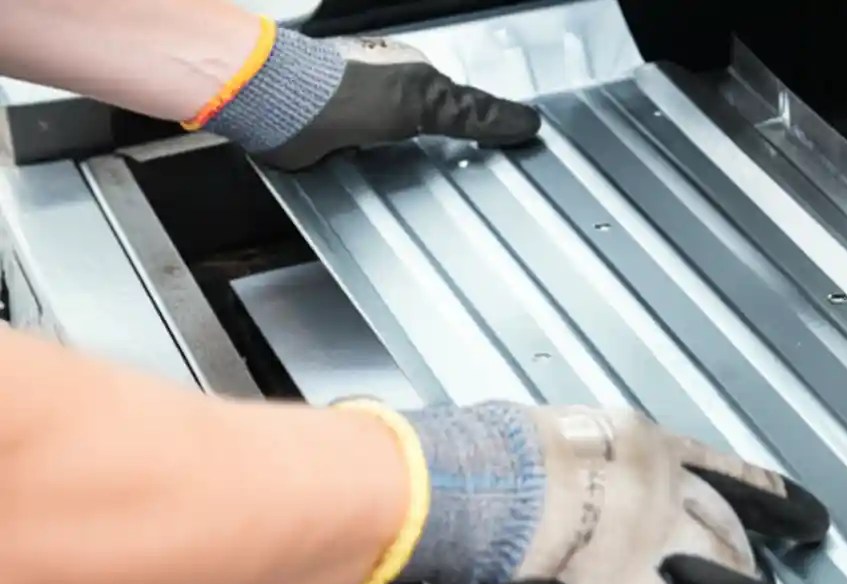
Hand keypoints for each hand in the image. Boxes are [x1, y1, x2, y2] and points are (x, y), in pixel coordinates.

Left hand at [195, 23, 540, 170]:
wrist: (273, 106)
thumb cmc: (336, 90)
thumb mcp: (422, 102)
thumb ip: (473, 114)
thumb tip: (525, 122)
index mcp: (411, 74)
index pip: (462, 105)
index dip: (487, 128)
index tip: (512, 149)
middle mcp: (385, 97)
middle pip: (434, 133)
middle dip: (452, 155)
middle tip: (479, 182)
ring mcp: (357, 125)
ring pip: (403, 158)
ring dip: (415, 177)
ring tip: (438, 199)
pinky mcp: (333, 153)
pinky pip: (370, 177)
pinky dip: (382, 189)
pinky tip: (389, 198)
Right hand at [393, 403, 829, 583]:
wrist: (486, 477)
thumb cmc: (503, 448)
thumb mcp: (567, 432)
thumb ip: (595, 458)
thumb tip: (583, 478)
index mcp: (649, 444)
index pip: (731, 472)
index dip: (776, 498)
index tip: (804, 514)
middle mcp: (667, 488)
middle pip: (732, 525)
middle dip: (754, 553)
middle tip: (769, 573)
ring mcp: (658, 539)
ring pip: (730, 572)